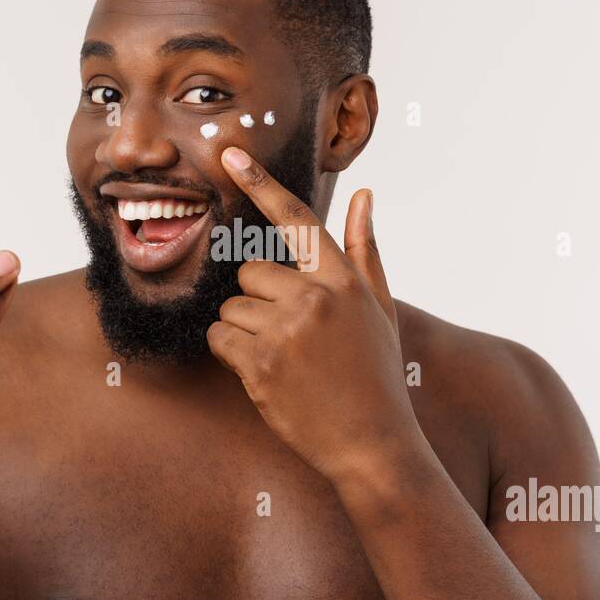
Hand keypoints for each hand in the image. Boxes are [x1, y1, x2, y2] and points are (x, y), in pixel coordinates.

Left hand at [207, 146, 422, 483]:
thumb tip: (364, 194)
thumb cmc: (376, 376)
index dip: (260, 183)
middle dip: (257, 299)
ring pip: (230, 307)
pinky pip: (219, 338)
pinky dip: (231, 355)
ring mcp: (287, 330)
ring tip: (283, 360)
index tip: (231, 154)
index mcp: (344, 279)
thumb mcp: (380, 311)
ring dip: (244, 331)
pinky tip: (265, 375)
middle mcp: (315, 297)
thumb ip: (366, 251)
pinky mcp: (261, 364)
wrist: (373, 445)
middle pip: (250, 270)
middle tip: (288, 335)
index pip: (296, 219)